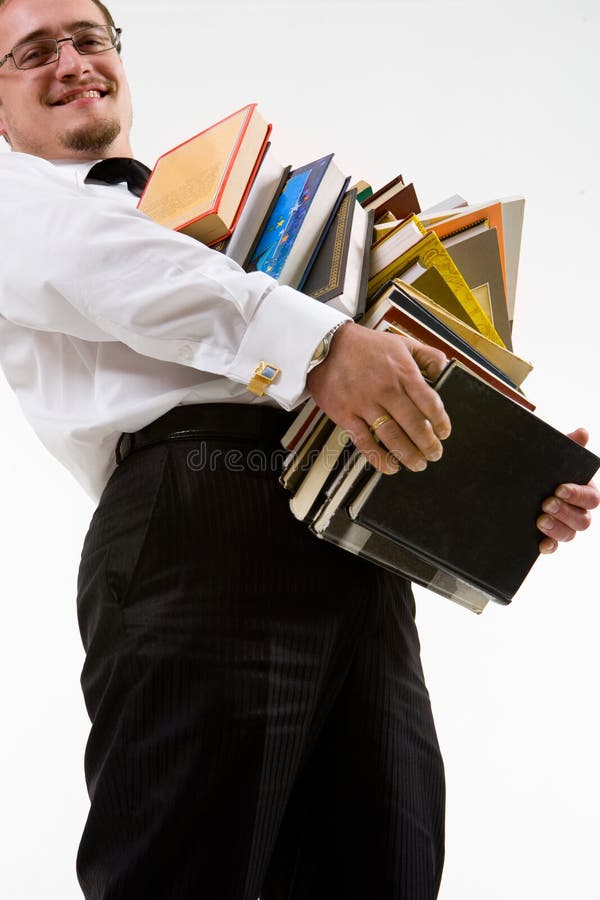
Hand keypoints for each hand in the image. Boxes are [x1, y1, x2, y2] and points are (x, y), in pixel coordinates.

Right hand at [306, 322, 451, 473]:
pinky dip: (379, 458)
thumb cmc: (364, 346)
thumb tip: (444, 369)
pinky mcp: (346, 415)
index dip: (441, 422)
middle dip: (429, 444)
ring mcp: (365, 404)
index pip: (430, 403)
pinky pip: (365, 442)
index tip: (444, 432)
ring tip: (418, 464)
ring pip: (392, 436)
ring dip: (409, 455)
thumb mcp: (401, 342)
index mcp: (402, 373)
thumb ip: (427, 355)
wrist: (325, 345)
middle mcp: (386, 389)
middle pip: (414, 424)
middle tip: (435, 454)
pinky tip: (391, 466)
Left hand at [537, 428, 599, 553]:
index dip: (577, 495)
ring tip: (540, 520)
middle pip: (583, 520)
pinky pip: (553, 547)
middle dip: (565, 512)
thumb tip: (582, 432)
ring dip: (557, 529)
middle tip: (546, 503)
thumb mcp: (552, 454)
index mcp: (584, 490)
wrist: (519, 480)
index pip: (591, 497)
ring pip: (570, 534)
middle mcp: (578, 512)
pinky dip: (550, 546)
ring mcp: (564, 527)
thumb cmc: (543, 466)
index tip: (559, 488)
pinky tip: (541, 544)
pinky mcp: (548, 537)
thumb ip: (568, 444)